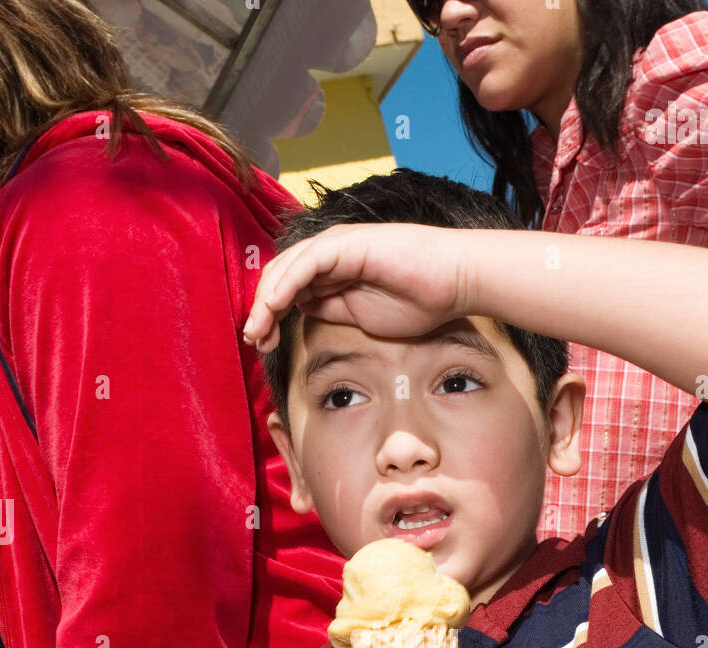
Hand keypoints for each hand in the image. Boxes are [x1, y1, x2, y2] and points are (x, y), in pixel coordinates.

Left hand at [243, 223, 473, 352]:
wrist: (453, 283)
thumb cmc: (419, 301)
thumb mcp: (360, 316)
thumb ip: (329, 308)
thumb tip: (298, 310)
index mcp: (332, 272)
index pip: (288, 289)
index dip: (269, 315)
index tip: (262, 344)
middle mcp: (328, 255)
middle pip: (279, 278)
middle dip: (261, 311)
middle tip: (254, 341)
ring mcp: (335, 246)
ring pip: (286, 268)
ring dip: (266, 301)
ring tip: (257, 330)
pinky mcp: (345, 244)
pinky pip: (305, 263)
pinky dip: (285, 284)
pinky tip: (274, 307)